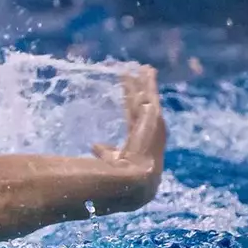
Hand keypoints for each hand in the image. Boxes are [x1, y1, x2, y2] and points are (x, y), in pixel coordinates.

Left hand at [91, 66, 165, 202]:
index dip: (130, 103)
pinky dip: (149, 82)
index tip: (128, 93)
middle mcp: (149, 130)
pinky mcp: (154, 117)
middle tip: (138, 73)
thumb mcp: (111, 160)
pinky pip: (150, 94)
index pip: (133, 116)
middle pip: (142, 103)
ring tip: (144, 68)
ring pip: (148, 97)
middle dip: (140, 89)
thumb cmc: (121, 176)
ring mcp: (153, 123)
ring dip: (146, 83)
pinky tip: (146, 70)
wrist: (133, 179)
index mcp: (140, 140)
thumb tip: (94, 145)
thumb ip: (106, 152)